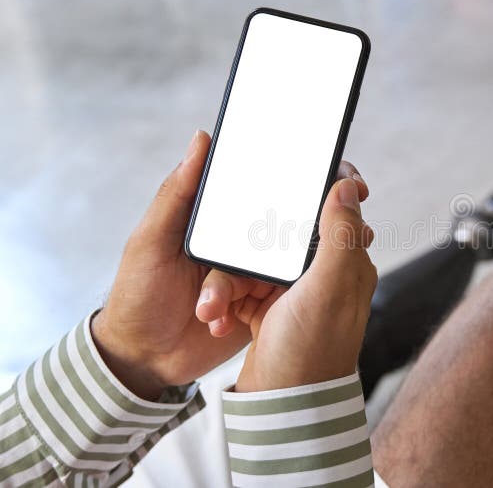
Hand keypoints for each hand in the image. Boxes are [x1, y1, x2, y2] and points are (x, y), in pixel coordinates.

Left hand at [92, 130, 370, 398]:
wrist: (143, 359)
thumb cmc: (136, 294)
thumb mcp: (151, 240)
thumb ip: (177, 193)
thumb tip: (202, 139)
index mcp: (218, 218)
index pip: (262, 186)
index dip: (300, 174)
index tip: (334, 170)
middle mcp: (240, 242)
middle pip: (287, 221)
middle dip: (320, 217)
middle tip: (349, 216)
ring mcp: (254, 274)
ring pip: (292, 259)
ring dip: (309, 260)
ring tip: (321, 261)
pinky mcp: (262, 304)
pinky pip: (286, 294)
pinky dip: (293, 296)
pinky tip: (293, 297)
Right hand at [195, 176, 376, 391]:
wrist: (282, 407)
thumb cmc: (311, 350)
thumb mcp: (329, 288)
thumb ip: (340, 235)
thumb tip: (346, 186)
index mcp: (347, 265)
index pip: (336, 212)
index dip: (317, 191)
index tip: (290, 176)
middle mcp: (324, 276)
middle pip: (282, 234)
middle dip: (252, 245)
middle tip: (234, 257)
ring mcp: (294, 294)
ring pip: (255, 261)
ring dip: (231, 280)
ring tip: (217, 305)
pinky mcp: (268, 310)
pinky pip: (241, 287)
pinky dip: (226, 298)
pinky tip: (217, 314)